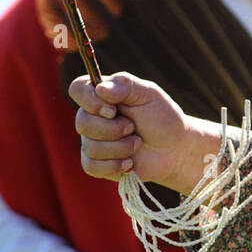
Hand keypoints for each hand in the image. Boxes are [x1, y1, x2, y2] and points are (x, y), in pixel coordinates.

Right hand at [70, 72, 203, 190]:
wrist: (174, 149)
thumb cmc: (162, 117)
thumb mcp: (149, 94)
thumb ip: (126, 85)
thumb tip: (100, 88)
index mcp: (102, 95)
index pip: (78, 89)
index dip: (90, 100)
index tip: (113, 110)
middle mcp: (93, 116)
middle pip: (82, 122)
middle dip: (114, 129)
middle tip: (133, 128)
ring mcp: (92, 141)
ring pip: (90, 147)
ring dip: (121, 148)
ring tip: (137, 143)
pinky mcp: (97, 163)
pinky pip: (92, 166)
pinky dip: (115, 165)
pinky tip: (130, 162)